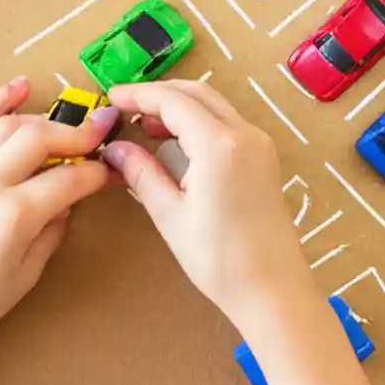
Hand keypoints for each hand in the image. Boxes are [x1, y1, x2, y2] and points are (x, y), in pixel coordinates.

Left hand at [0, 77, 117, 353]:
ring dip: (43, 118)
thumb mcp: (25, 275)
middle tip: (99, 136)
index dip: (98, 173)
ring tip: (68, 121)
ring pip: (8, 125)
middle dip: (77, 134)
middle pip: (41, 138)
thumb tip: (69, 201)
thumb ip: (53, 231)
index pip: (69, 179)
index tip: (112, 171)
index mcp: (13, 216)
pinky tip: (18, 87)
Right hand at [100, 81, 308, 316]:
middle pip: (196, 93)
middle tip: (125, 108)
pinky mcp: (264, 159)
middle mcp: (245, 135)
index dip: (138, 95)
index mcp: (219, 146)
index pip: (172, 101)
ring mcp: (259, 145)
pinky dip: (198, 122)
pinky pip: (227, 124)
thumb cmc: (220, 260)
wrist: (273, 290)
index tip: (112, 98)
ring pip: (214, 106)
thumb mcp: (170, 215)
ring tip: (143, 126)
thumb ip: (142, 173)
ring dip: (178, 107)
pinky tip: (175, 142)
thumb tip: (115, 149)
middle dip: (158, 95)